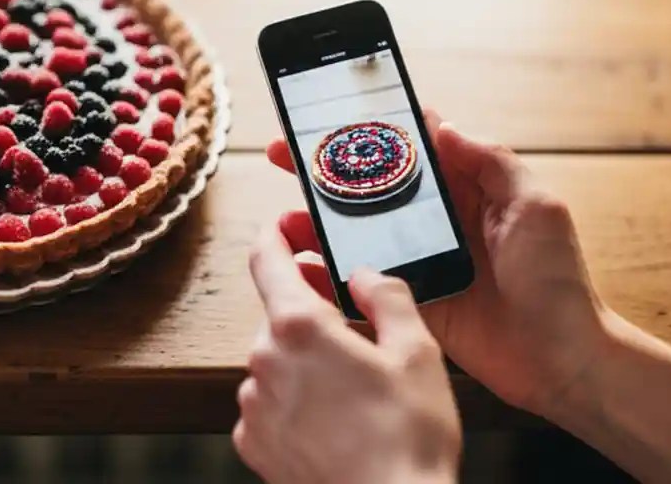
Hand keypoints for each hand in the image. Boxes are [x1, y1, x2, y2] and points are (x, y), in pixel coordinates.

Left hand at [235, 226, 460, 483]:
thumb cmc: (408, 438)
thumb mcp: (417, 353)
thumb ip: (388, 297)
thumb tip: (366, 273)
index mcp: (299, 327)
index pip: (265, 258)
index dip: (273, 233)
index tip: (282, 225)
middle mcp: (263, 361)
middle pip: (280, 317)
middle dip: (314, 317)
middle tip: (359, 339)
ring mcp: (253, 407)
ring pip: (276, 363)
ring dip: (306, 365)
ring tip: (356, 396)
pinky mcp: (254, 445)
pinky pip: (270, 406)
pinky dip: (295, 405)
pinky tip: (336, 424)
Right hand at [266, 112, 609, 418]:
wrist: (563, 361)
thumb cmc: (560, 284)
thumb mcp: (537, 207)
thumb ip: (494, 162)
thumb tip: (445, 126)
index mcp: (467, 193)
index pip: (409, 150)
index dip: (368, 132)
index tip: (328, 117)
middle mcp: (436, 224)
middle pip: (369, 190)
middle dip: (323, 172)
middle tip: (283, 156)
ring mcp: (418, 264)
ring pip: (354, 236)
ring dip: (315, 226)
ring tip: (284, 221)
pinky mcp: (408, 304)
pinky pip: (356, 287)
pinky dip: (324, 278)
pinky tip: (298, 271)